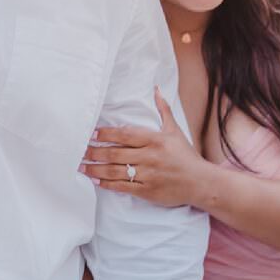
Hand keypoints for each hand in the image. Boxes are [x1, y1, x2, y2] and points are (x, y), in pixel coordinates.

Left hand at [80, 87, 207, 207]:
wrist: (200, 182)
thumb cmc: (186, 156)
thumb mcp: (175, 130)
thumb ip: (163, 110)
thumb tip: (156, 89)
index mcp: (155, 139)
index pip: (124, 134)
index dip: (105, 134)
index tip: (91, 134)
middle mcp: (150, 156)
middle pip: (115, 153)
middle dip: (94, 152)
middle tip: (79, 151)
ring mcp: (148, 174)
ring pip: (115, 171)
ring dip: (95, 169)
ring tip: (81, 166)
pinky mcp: (147, 190)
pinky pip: (122, 187)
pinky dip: (107, 184)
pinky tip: (96, 180)